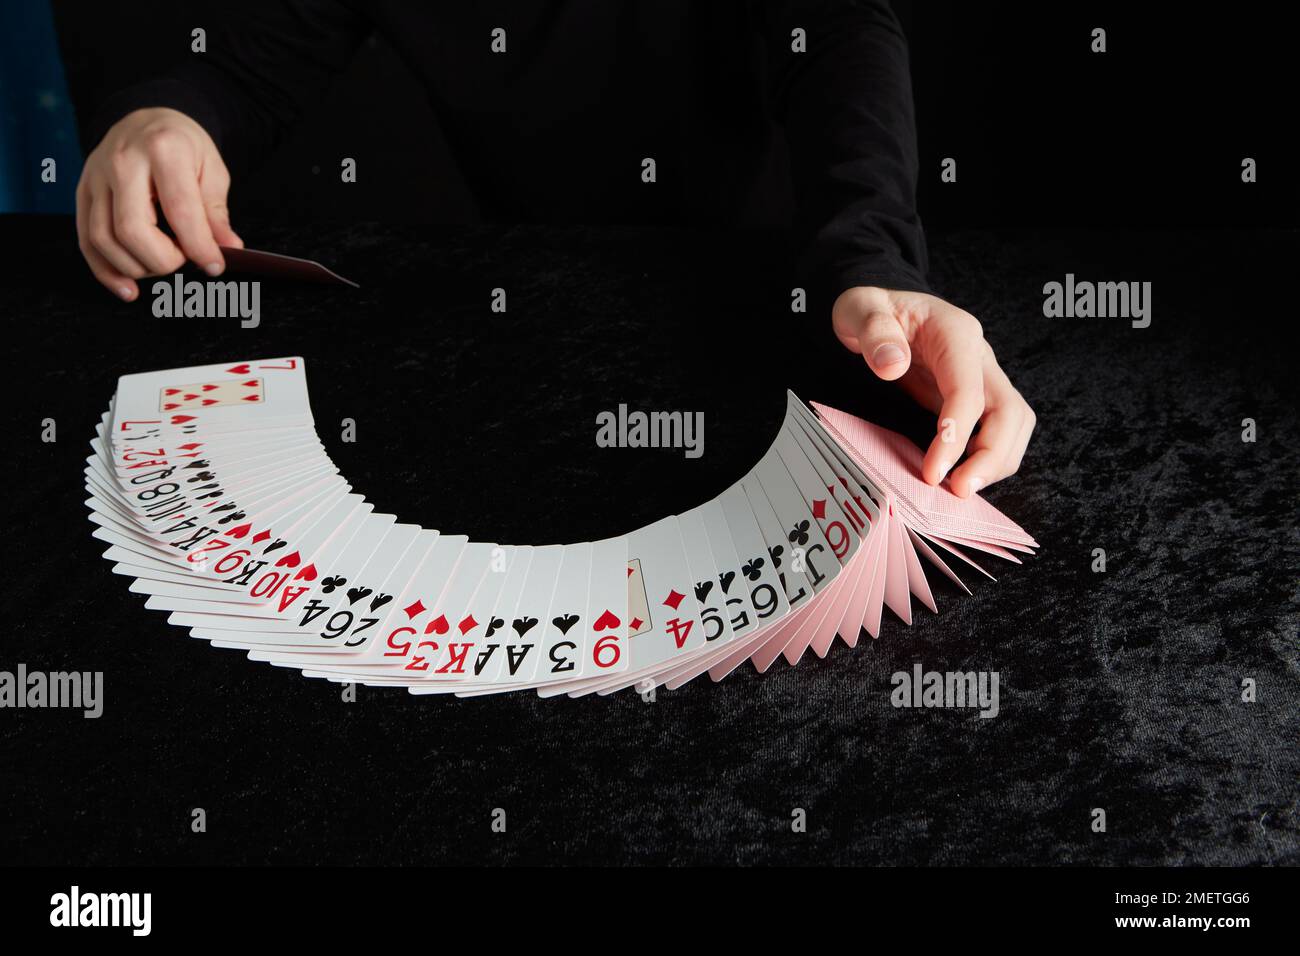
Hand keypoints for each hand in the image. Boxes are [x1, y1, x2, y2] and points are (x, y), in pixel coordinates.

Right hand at [76, 107, 241, 300]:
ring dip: (136, 268)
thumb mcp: (211, 171)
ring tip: (162, 267)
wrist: (147, 119)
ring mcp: (96, 177)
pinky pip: (86, 240)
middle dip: (163, 260)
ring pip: (104, 239)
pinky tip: (128, 288)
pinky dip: (105, 271)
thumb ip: (216, 212)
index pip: (179, 211)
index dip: (199, 247)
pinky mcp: (82, 192)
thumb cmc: (184, 147)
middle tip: (184, 261)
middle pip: (132, 230)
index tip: (215, 266)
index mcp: (162, 150)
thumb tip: (228, 248)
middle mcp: (122, 162)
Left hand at [832, 285, 1034, 496]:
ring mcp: (981, 378)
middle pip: (1010, 411)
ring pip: (1013, 423)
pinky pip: (996, 430)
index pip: (970, 390)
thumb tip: (893, 365)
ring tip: (961, 490)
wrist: (881, 310)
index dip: (957, 433)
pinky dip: (987, 457)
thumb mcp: (860, 309)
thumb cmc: (872, 310)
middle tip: (959, 491)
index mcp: (956, 334)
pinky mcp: (974, 398)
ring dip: (996, 461)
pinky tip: (960, 477)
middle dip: (993, 456)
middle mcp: (979, 356)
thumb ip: (874, 332)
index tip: (934, 470)